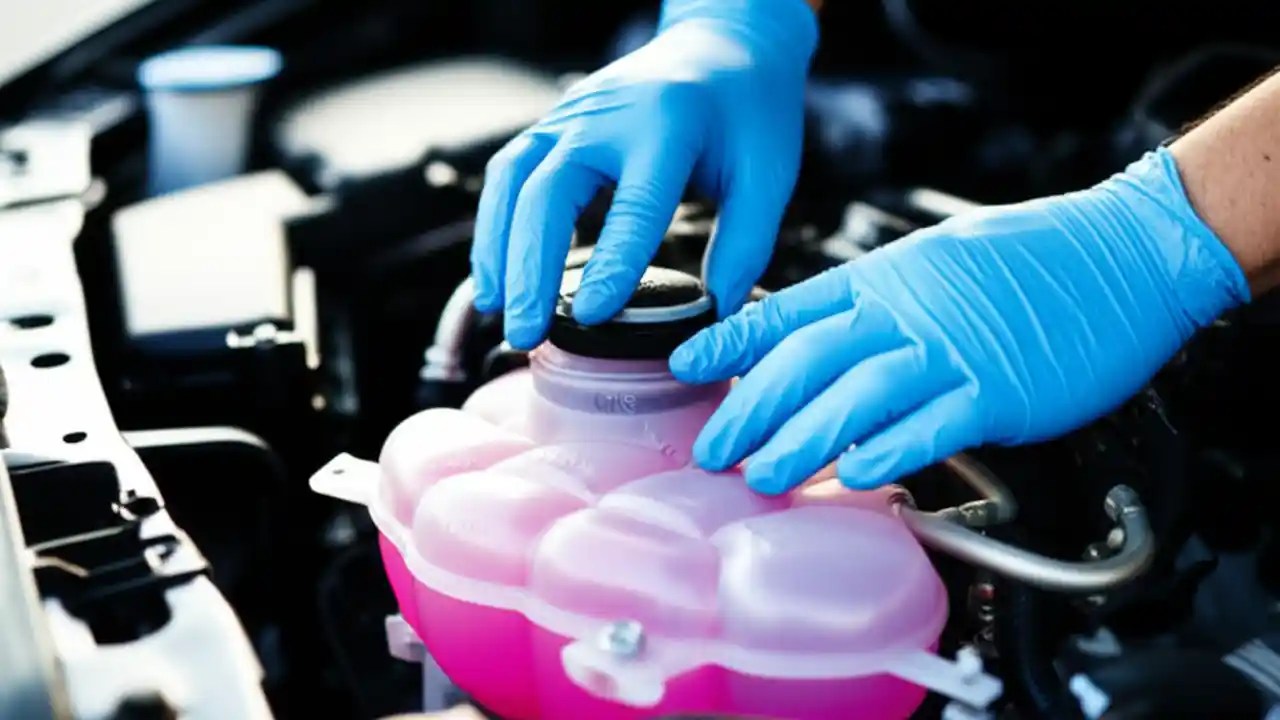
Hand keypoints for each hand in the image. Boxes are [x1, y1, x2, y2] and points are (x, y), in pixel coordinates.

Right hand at [470, 0, 817, 348]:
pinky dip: (495, 227)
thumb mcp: (768, 176)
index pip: (634, 203)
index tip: (592, 316)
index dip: (612, 262)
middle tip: (526, 332)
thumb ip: (743, 247)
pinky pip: (508, 175)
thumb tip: (714, 319)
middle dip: (531, 267)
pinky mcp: (551, 125)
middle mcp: (607, 115)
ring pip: (513, 180)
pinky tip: (497, 276)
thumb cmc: (747, 113)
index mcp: (669, 125)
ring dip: (498, 249)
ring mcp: (570, 115)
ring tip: (496, 310)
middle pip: (549, 190)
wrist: (721, 47)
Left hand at [671, 148, 1249, 492]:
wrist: (1124, 252)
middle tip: (713, 449)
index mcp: (886, 277)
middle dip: (751, 407)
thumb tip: (822, 336)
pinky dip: (891, 449)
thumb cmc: (1035, 259)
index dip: (733, 340)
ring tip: (762, 476)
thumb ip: (878, 301)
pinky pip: (933, 423)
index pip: (792, 310)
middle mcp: (908, 311)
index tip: (687, 364)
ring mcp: (953, 349)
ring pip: (858, 396)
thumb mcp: (937, 262)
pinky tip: (855, 476)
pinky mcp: (1000, 388)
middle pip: (809, 360)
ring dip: (803, 440)